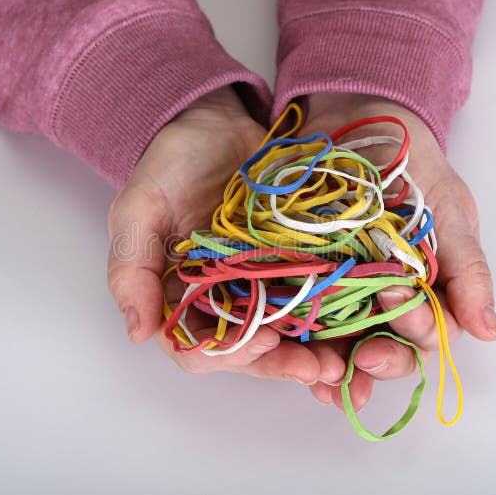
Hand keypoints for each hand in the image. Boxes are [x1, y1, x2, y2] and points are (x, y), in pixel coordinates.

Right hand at [107, 87, 321, 383]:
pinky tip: (362, 326)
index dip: (231, 354)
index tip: (263, 341)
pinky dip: (337, 318)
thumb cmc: (170, 163)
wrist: (216, 124)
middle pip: (252, 350)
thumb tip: (138, 332)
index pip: (199, 348)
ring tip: (344, 363)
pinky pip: (317, 298)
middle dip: (283, 364)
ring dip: (316, 353)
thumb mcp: (139, 209)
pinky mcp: (298, 263)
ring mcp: (263, 283)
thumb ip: (132, 268)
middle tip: (319, 371)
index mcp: (181, 298)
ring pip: (289, 334)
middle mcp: (223, 300)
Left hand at [295, 93, 495, 410]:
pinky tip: (292, 356)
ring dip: (337, 367)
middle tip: (360, 359)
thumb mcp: (447, 209)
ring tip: (324, 381)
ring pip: (345, 341)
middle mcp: (388, 293)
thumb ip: (467, 268)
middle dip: (378, 358)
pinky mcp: (307, 274)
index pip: (430, 329)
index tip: (400, 309)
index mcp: (430, 283)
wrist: (355, 117)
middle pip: (388, 345)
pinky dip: (301, 340)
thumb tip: (492, 331)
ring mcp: (345, 286)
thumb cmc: (411, 161)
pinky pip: (305, 316)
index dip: (417, 332)